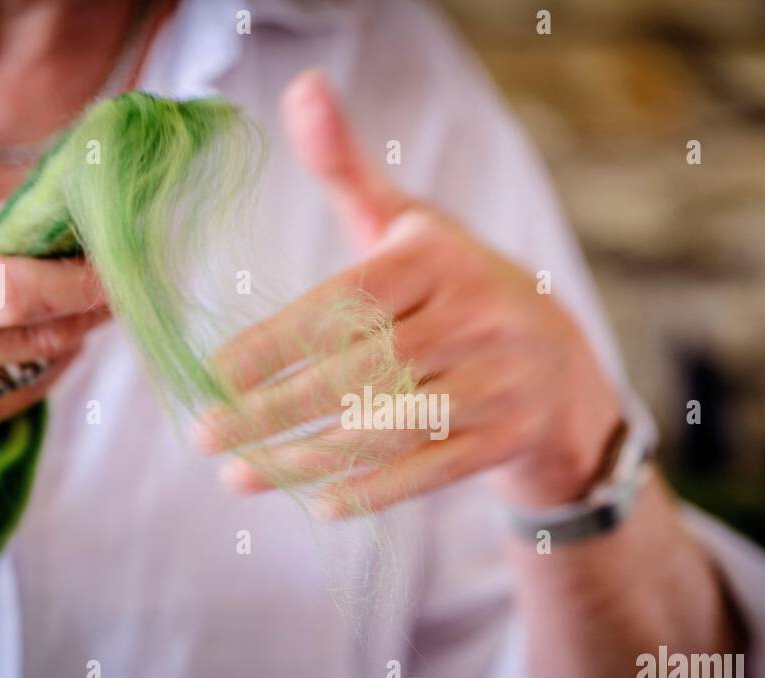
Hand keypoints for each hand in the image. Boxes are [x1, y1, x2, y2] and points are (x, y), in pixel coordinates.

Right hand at [0, 205, 106, 467]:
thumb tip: (52, 212)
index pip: (15, 291)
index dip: (78, 282)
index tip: (115, 265)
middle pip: (39, 335)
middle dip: (90, 308)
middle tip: (116, 282)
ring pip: (37, 369)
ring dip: (72, 337)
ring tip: (76, 307)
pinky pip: (17, 399)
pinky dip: (42, 367)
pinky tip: (38, 343)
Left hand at [195, 71, 618, 516]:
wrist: (560, 362)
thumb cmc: (455, 286)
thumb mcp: (410, 223)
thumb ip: (346, 169)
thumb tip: (302, 87)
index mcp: (440, 258)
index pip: (346, 303)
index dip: (277, 340)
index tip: (214, 374)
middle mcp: (475, 317)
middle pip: (356, 372)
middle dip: (272, 411)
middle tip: (205, 437)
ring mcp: (497, 383)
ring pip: (386, 428)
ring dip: (305, 458)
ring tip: (237, 477)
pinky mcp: (506, 438)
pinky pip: (430, 470)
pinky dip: (373, 491)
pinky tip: (316, 503)